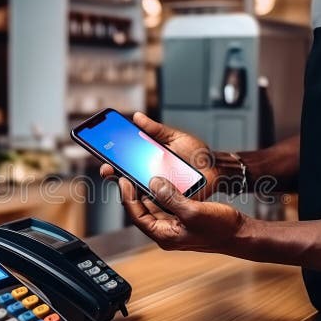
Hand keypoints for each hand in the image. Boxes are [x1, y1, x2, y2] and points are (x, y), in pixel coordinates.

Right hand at [99, 112, 219, 199]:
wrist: (217, 169)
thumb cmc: (197, 154)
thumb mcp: (175, 137)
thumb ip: (156, 129)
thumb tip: (137, 117)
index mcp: (148, 162)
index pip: (124, 162)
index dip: (111, 159)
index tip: (102, 152)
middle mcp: (150, 178)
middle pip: (125, 179)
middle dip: (113, 174)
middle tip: (107, 169)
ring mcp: (159, 192)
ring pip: (137, 194)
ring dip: (127, 188)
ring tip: (123, 179)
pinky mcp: (169, 203)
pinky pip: (156, 203)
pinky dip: (148, 199)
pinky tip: (144, 191)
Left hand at [118, 176, 246, 252]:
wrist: (240, 234)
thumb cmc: (220, 228)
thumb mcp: (193, 211)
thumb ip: (171, 197)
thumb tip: (153, 183)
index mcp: (164, 235)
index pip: (137, 215)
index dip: (127, 197)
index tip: (123, 180)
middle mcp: (166, 232)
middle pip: (142, 210)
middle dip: (134, 193)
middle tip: (126, 174)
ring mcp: (175, 226)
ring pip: (154, 206)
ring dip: (148, 191)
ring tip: (140, 174)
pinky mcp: (183, 219)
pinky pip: (167, 204)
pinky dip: (163, 192)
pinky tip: (162, 179)